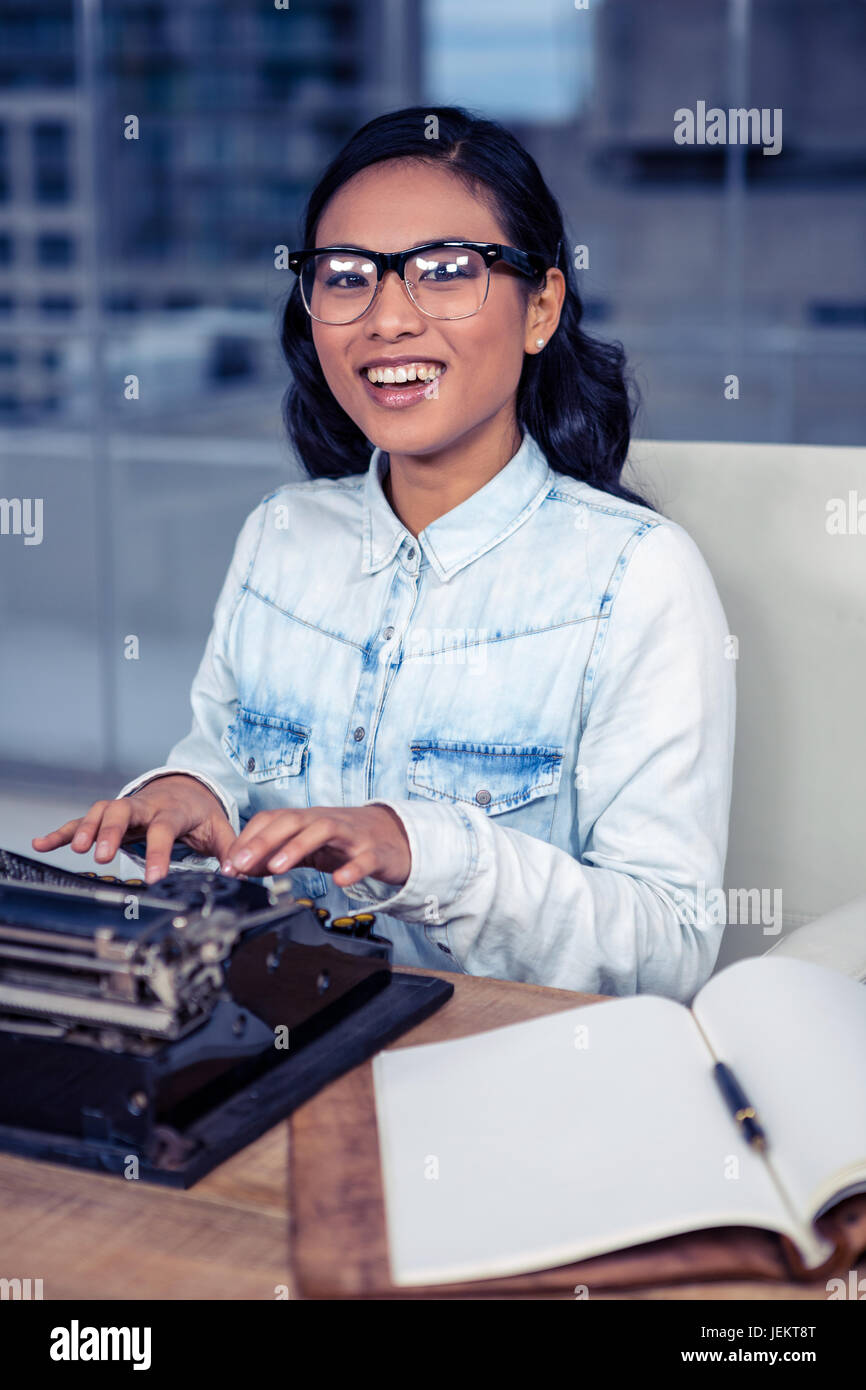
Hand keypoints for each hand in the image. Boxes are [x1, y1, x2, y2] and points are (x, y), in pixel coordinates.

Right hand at [31, 775, 236, 884]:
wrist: (186, 786)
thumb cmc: (200, 812)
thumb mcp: (221, 828)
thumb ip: (232, 851)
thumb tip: (244, 873)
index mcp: (173, 811)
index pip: (165, 830)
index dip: (160, 852)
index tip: (155, 876)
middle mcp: (145, 806)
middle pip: (124, 812)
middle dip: (111, 831)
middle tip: (101, 855)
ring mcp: (124, 808)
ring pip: (101, 810)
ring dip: (86, 827)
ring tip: (77, 849)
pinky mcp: (108, 815)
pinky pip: (81, 820)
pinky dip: (62, 831)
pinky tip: (43, 843)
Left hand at [222, 805, 410, 888]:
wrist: (396, 836)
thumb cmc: (347, 840)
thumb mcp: (310, 844)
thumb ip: (279, 853)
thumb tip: (243, 867)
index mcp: (308, 820)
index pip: (272, 819)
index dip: (248, 839)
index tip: (229, 864)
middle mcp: (327, 822)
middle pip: (291, 821)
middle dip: (262, 841)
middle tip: (239, 864)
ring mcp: (353, 835)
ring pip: (323, 831)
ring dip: (296, 847)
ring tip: (276, 868)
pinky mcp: (376, 852)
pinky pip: (364, 859)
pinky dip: (352, 869)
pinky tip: (340, 881)